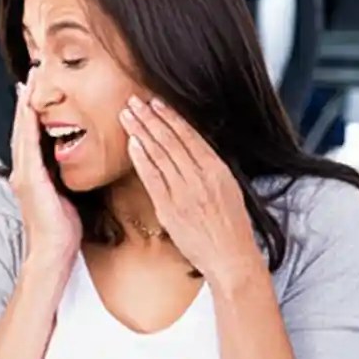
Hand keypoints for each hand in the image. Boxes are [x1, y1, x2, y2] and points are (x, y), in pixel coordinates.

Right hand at [10, 66, 81, 265]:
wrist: (53, 252)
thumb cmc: (63, 231)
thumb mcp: (65, 196)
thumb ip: (63, 178)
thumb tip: (71, 166)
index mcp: (33, 174)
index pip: (32, 134)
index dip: (32, 110)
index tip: (36, 87)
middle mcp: (24, 171)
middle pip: (23, 127)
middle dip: (25, 99)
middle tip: (29, 71)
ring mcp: (24, 174)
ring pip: (22, 131)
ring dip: (24, 104)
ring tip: (27, 80)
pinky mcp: (29, 179)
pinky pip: (28, 145)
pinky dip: (27, 124)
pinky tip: (29, 107)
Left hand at [119, 96, 263, 284]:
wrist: (231, 258)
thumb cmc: (231, 227)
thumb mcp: (228, 189)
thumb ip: (209, 169)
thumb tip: (191, 150)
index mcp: (217, 169)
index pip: (190, 136)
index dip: (171, 117)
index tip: (156, 102)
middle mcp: (201, 176)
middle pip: (171, 140)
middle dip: (150, 117)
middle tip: (134, 100)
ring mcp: (184, 191)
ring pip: (159, 154)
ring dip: (141, 131)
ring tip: (127, 114)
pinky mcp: (170, 208)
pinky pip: (153, 178)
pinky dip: (141, 158)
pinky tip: (132, 143)